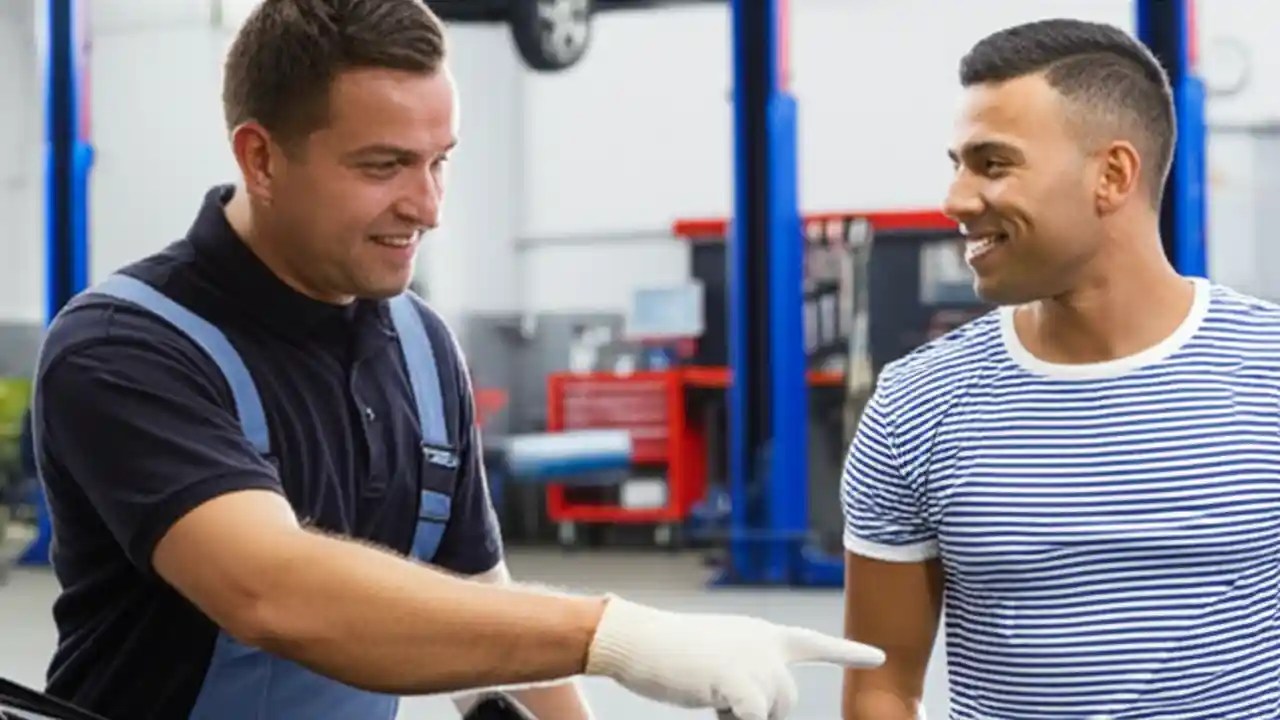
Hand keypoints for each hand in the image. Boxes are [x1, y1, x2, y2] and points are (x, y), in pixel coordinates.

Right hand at [584, 596, 884, 719]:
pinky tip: (708, 696)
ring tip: (707, 688)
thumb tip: (765, 706)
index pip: (813, 644)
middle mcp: (767, 644)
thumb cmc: (671, 652)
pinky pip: (753, 719)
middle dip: (756, 712)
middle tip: (715, 692)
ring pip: (771, 713)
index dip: (847, 653)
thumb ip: (752, 671)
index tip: (879, 656)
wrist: (639, 639)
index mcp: (763, 634)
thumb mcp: (722, 655)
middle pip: (785, 701)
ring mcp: (756, 662)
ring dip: (739, 715)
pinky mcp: (741, 682)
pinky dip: (732, 718)